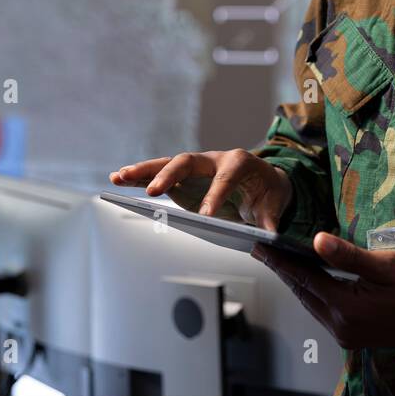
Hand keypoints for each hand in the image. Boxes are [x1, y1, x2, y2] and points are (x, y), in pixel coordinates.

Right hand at [110, 149, 291, 231]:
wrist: (263, 180)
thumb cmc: (267, 190)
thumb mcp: (275, 205)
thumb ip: (271, 220)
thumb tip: (269, 235)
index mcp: (238, 163)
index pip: (224, 178)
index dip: (215, 196)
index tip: (205, 216)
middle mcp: (213, 160)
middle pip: (187, 162)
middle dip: (169, 175)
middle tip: (153, 192)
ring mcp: (195, 167)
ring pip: (166, 164)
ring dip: (143, 171)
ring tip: (119, 177)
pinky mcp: (182, 178)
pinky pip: (158, 174)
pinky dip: (140, 176)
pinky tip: (119, 180)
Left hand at [253, 232, 394, 348]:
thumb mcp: (384, 264)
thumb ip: (348, 255)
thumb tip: (316, 240)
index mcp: (346, 307)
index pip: (303, 279)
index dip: (280, 261)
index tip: (260, 247)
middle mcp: (341, 326)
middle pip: (303, 293)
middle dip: (284, 271)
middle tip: (265, 251)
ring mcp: (347, 335)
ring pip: (312, 304)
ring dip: (299, 283)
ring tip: (283, 261)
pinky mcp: (353, 337)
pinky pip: (324, 312)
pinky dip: (315, 294)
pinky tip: (312, 280)